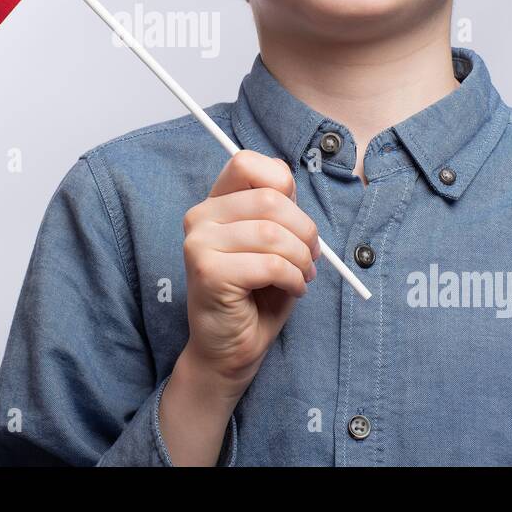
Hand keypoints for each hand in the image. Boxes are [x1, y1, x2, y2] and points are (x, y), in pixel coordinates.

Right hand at [179, 149, 320, 400]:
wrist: (231, 349)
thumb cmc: (257, 295)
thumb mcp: (274, 243)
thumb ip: (278, 211)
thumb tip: (290, 188)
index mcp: (216, 203)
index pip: (245, 162)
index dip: (282, 184)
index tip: (294, 218)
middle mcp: (200, 217)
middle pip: (270, 199)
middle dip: (305, 231)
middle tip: (312, 257)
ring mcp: (199, 243)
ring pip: (272, 233)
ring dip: (302, 259)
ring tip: (302, 276)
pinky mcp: (207, 272)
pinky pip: (270, 264)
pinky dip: (294, 278)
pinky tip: (293, 290)